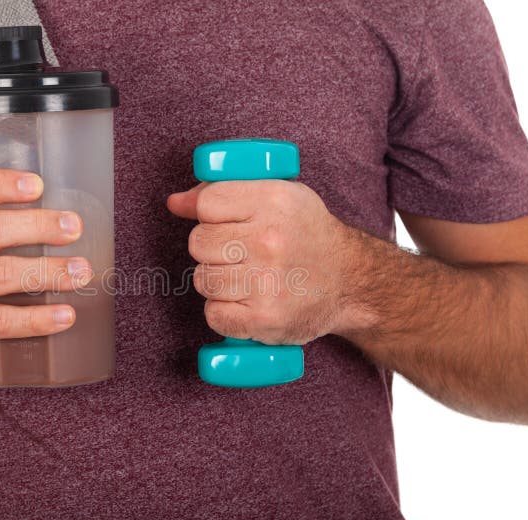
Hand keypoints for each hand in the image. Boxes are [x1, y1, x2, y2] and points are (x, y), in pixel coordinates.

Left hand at [167, 180, 365, 344]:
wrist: (352, 282)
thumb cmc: (308, 235)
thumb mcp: (278, 196)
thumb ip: (226, 192)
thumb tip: (175, 202)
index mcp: (273, 201)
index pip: (207, 203)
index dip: (206, 214)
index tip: (221, 222)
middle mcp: (270, 241)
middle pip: (199, 242)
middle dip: (211, 249)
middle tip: (237, 253)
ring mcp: (267, 283)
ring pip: (203, 279)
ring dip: (216, 281)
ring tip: (243, 278)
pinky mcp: (265, 319)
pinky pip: (214, 315)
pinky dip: (223, 313)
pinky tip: (244, 303)